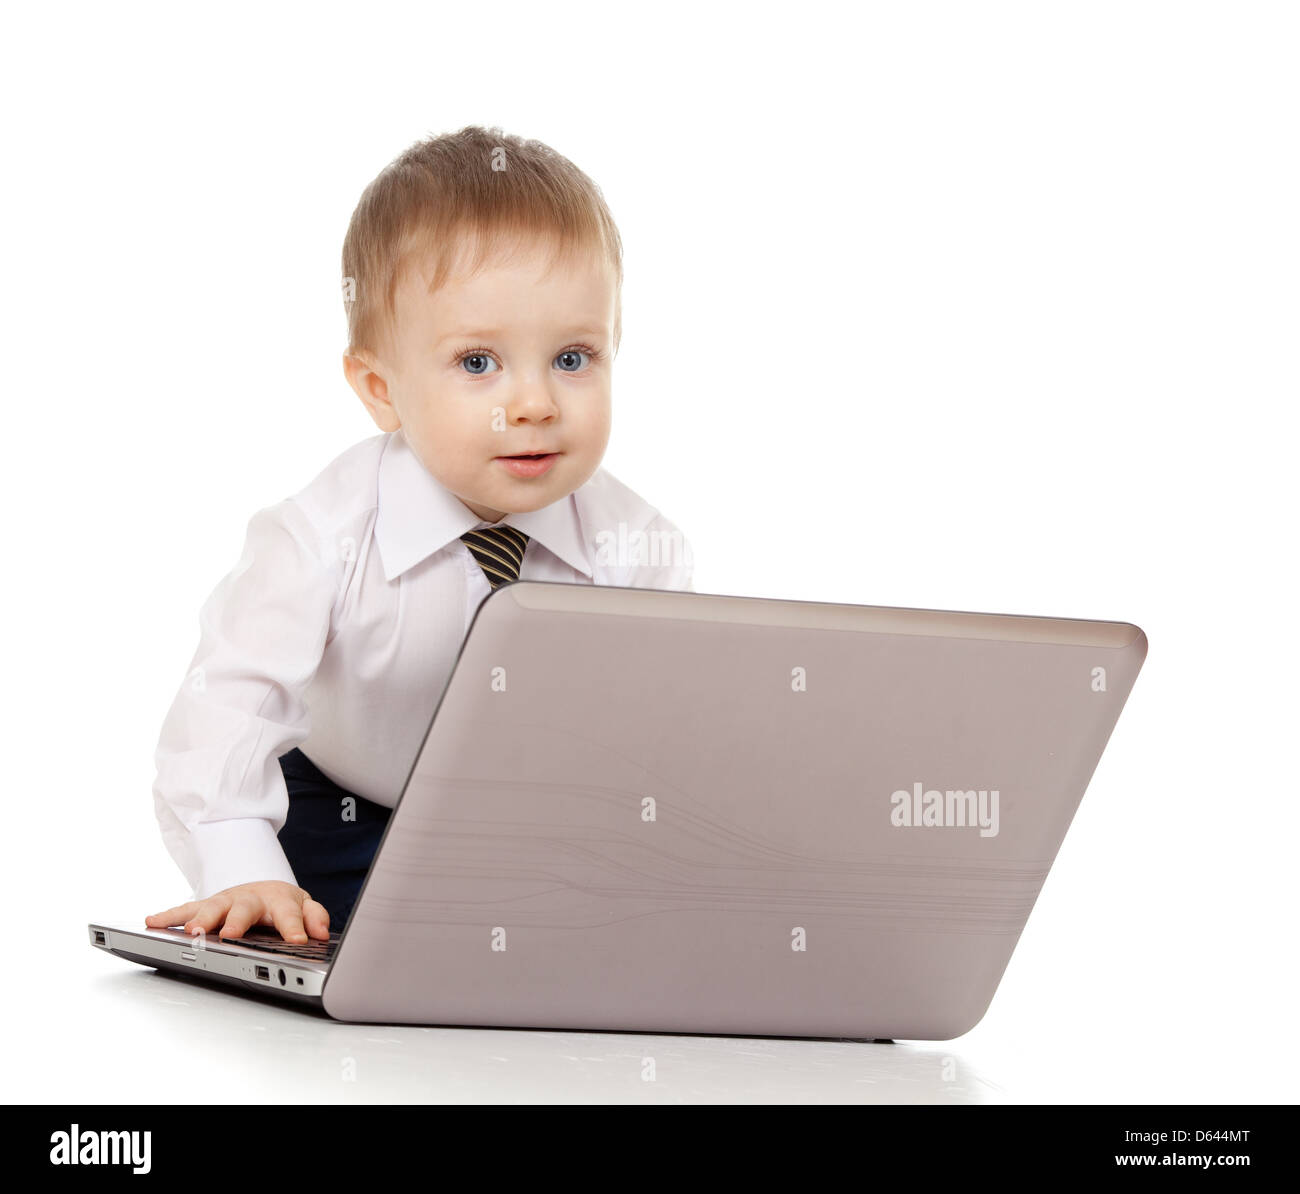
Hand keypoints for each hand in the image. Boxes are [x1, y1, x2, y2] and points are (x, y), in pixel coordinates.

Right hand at [146, 880, 329, 943]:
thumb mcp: (304, 907)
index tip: (297, 940)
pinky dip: (168, 916)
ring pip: (211, 908)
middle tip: (231, 933)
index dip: (294, 926)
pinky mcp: (205, 906)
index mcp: (278, 899)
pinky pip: (184, 910)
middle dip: (237, 921)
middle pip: (243, 907)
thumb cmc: (282, 903)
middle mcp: (248, 898)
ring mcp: (224, 902)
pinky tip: (151, 922)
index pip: (288, 912)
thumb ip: (314, 917)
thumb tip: (322, 933)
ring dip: (201, 920)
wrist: (262, 887)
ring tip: (192, 932)